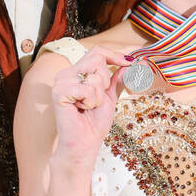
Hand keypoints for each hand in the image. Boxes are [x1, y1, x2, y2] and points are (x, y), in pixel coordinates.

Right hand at [50, 46, 129, 170]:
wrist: (85, 144)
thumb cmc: (94, 123)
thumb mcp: (110, 96)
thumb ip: (118, 78)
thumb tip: (136, 62)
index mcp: (77, 72)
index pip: (97, 52)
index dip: (114, 55)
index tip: (129, 63)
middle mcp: (66, 73)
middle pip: (97, 59)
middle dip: (105, 81)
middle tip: (96, 99)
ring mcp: (61, 82)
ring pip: (94, 75)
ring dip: (98, 95)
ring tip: (88, 107)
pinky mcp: (59, 92)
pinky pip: (87, 88)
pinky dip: (91, 101)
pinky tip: (82, 109)